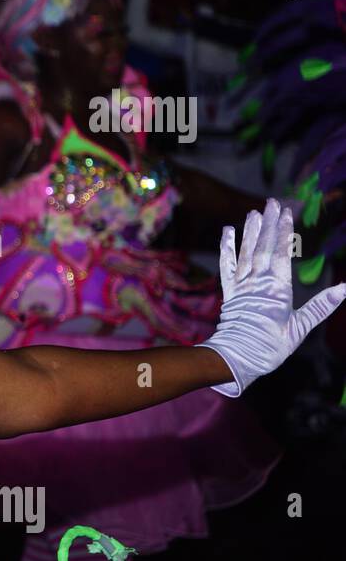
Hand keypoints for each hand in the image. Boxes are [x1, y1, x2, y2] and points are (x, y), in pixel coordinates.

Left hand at [199, 198, 345, 395]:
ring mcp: (241, 286)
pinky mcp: (229, 292)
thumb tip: (345, 288)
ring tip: (254, 212)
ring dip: (250, 231)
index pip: (281, 254)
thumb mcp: (301, 328)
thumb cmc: (270, 347)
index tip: (286, 212)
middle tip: (271, 202)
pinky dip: (227, 248)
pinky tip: (227, 232)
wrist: (236, 358)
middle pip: (264, 248)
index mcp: (277, 290)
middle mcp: (257, 283)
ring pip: (246, 253)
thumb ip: (321, 306)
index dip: (284, 232)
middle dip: (269, 224)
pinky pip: (227, 266)